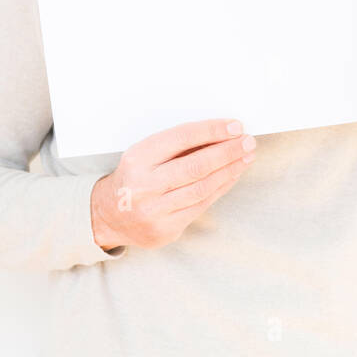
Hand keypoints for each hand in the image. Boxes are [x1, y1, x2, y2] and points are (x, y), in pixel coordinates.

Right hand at [89, 118, 255, 250]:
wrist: (108, 216)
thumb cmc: (134, 178)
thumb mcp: (145, 154)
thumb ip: (178, 145)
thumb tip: (221, 133)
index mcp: (137, 159)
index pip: (181, 138)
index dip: (212, 131)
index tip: (235, 127)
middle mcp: (144, 186)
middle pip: (196, 165)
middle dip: (227, 151)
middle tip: (248, 142)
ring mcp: (154, 211)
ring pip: (202, 188)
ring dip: (230, 170)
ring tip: (246, 157)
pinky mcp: (165, 229)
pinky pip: (201, 205)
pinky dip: (221, 188)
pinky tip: (232, 175)